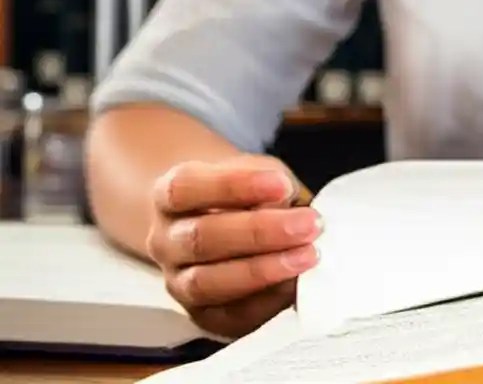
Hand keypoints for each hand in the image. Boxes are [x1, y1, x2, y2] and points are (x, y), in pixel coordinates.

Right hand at [145, 155, 320, 337]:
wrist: (224, 226)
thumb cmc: (248, 196)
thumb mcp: (258, 175)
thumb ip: (270, 187)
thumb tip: (288, 211)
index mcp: (169, 196)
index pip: (185, 189)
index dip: (232, 186)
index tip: (281, 184)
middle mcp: (166, 240)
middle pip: (201, 238)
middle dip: (260, 232)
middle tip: (308, 225)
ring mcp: (178, 281)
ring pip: (207, 282)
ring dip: (263, 271)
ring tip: (308, 255)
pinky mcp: (203, 315)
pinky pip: (229, 316)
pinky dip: (266, 302)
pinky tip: (296, 285)